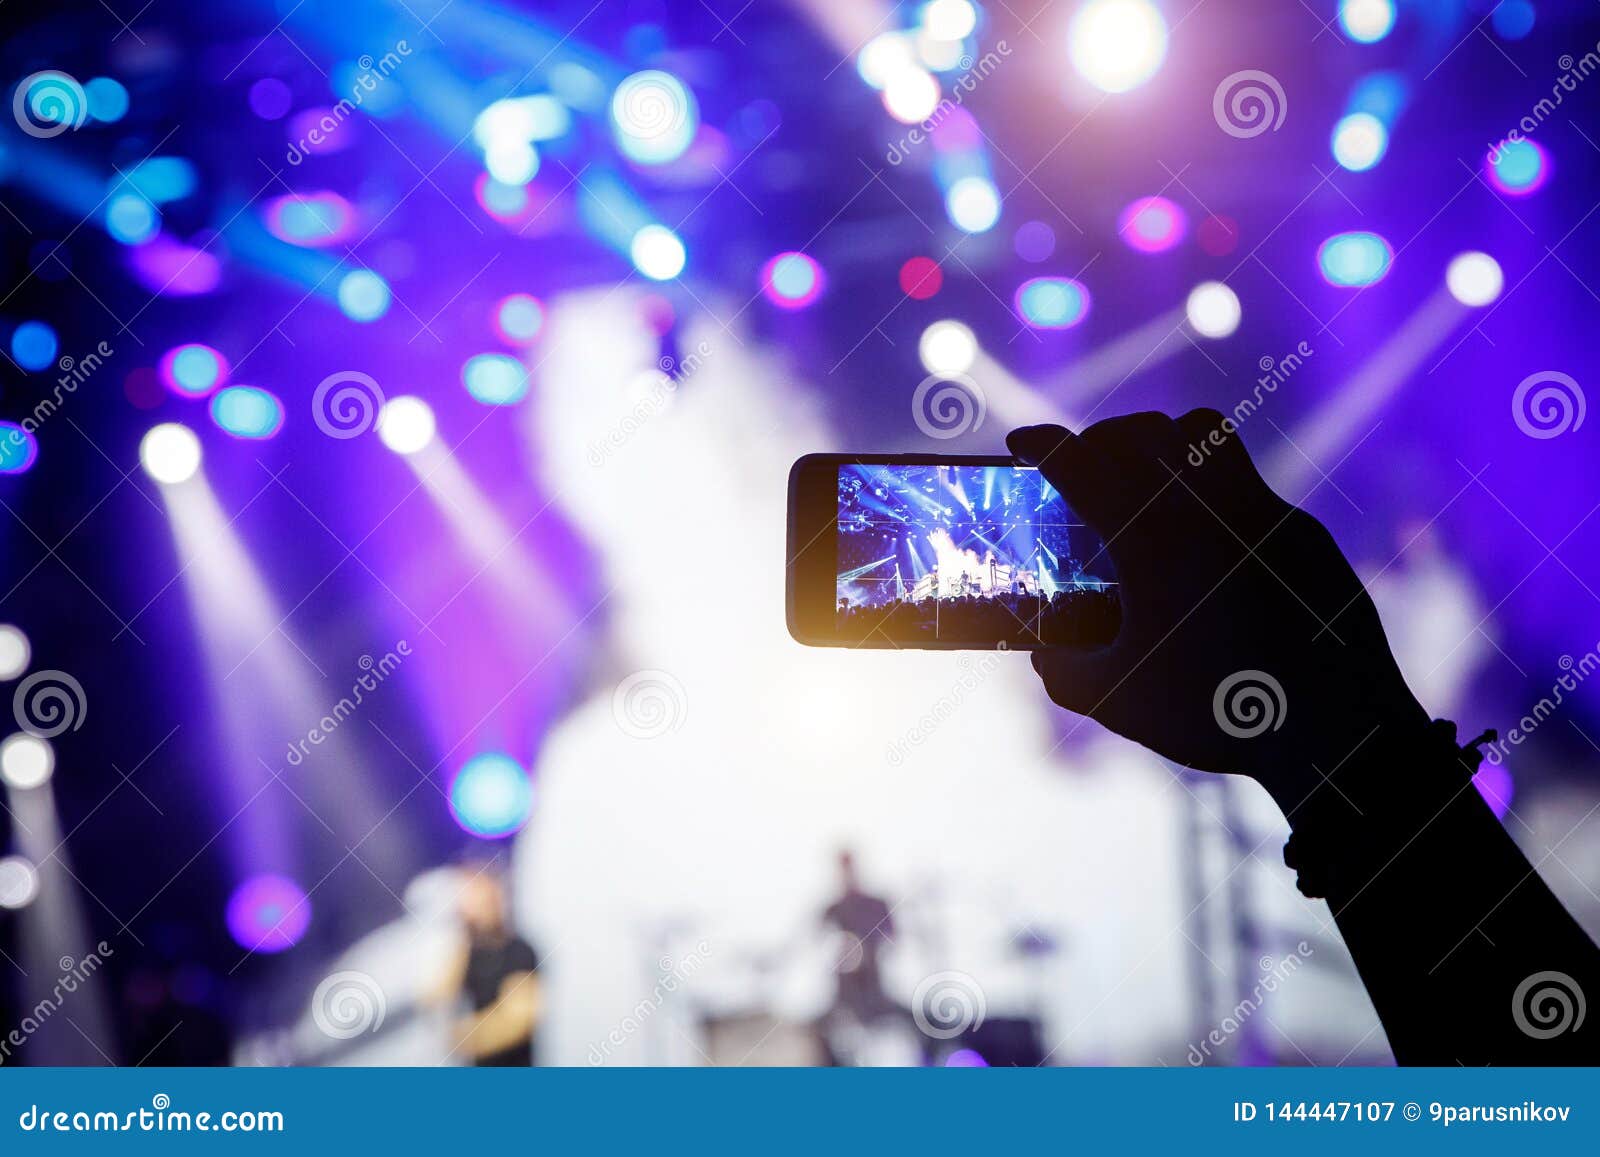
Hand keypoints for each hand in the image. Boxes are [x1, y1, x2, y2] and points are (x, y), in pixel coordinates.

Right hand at [1008, 412, 1428, 807]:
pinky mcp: (1302, 531)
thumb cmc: (1222, 713)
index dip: (1042, 444)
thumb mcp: (1118, 703)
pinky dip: (1211, 491)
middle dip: (1099, 437)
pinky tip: (1207, 543)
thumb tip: (1047, 654)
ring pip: (1204, 432)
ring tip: (1145, 475)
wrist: (1337, 728)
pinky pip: (1248, 485)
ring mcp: (1262, 510)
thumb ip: (1064, 673)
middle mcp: (1206, 506)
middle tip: (1081, 463)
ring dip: (1161, 439)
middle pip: (1139, 431)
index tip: (1023, 440)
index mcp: (1150, 538)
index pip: (1080, 464)